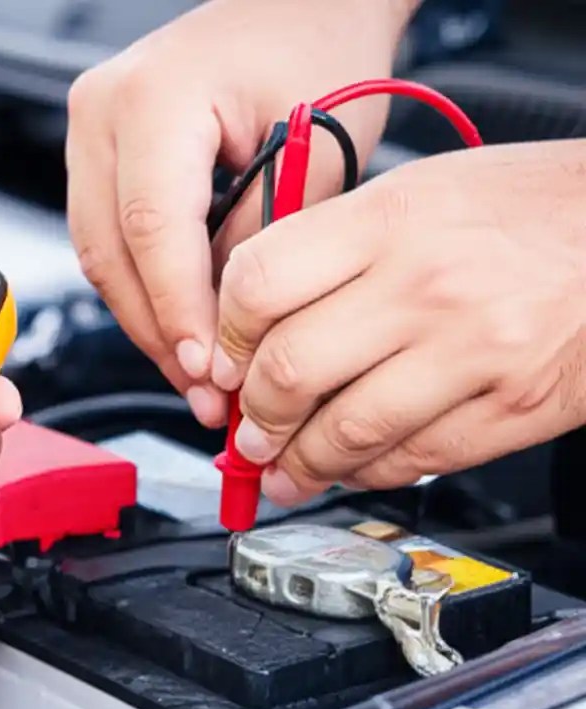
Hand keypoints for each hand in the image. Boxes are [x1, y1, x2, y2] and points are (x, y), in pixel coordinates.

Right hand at [65, 0, 417, 425]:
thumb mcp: (315, 149)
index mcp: (151, 97)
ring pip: (101, 255)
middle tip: (207, 395)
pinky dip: (146, 287)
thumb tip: (232, 331)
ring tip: (199, 376)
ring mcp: (90, 131)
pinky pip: (109, 238)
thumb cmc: (318, 46)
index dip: (178, 311)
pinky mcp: (99, 153)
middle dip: (160, 333)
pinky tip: (184, 328)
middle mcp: (101, 111)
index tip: (208, 371)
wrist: (301, 1)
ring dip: (149, 321)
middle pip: (110, 253)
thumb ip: (264, 240)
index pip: (152, 229)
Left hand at [213, 140, 585, 504]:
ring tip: (283, 465)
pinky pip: (413, 458)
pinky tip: (351, 467)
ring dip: (298, 461)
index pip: (259, 283)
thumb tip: (257, 310)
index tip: (224, 357)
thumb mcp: (421, 191)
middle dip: (252, 413)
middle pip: (289, 368)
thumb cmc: (531, 206)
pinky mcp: (511, 408)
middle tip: (247, 425)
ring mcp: (471, 352)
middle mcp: (425, 285)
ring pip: (344, 430)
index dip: (226, 334)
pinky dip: (367, 472)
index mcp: (390, 220)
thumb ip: (334, 244)